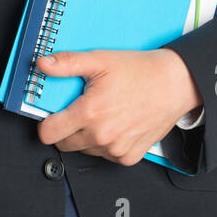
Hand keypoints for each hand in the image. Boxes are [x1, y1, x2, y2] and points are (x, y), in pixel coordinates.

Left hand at [36, 48, 202, 164]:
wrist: (174, 84)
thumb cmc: (139, 71)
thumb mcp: (99, 60)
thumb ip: (67, 64)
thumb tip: (42, 64)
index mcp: (89, 113)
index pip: (48, 134)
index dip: (46, 123)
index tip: (52, 116)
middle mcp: (101, 136)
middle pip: (64, 144)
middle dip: (66, 129)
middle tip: (80, 111)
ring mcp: (116, 149)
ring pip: (85, 150)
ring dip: (87, 137)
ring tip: (103, 114)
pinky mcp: (129, 156)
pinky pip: (106, 156)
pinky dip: (107, 144)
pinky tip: (116, 125)